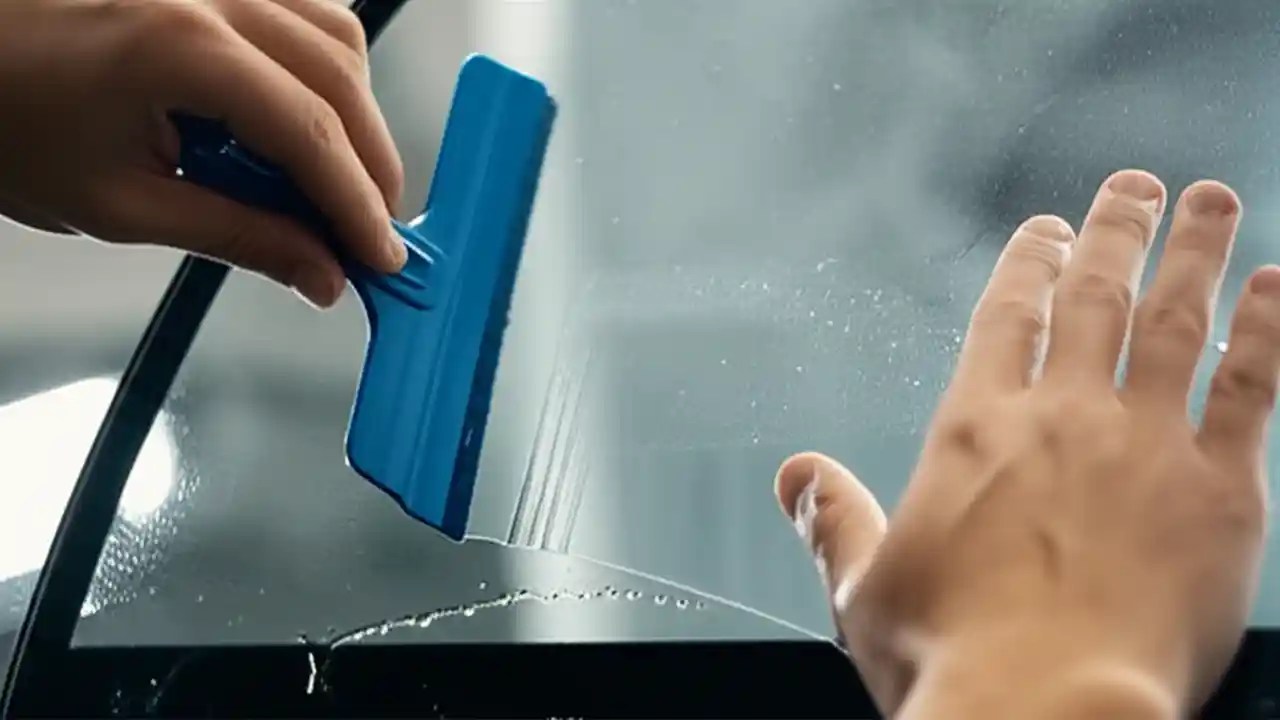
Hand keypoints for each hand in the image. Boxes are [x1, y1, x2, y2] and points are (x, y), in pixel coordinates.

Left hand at [0, 0, 406, 307]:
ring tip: (327, 181)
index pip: (311, 133)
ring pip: (338, 36)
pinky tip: (297, 118)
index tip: (381, 256)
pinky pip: (304, 9)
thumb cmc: (10, 122)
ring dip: (353, 114)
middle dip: (370, 166)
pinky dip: (322, 68)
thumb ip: (238, 236)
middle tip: (366, 233)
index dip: (359, 204)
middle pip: (341, 80)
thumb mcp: (121, 205)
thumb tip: (319, 272)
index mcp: (178, 46)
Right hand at [776, 170, 1273, 717]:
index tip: (1043, 230)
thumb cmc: (951, 657)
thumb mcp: (864, 588)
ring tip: (1210, 201)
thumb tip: (796, 475)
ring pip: (1174, 320)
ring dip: (1194, 253)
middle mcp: (1062, 416)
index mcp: (977, 429)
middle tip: (1136, 186)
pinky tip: (1277, 285)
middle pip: (1093, 297)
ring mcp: (1145, 444)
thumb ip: (833, 520)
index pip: (1005, 318)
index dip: (1026, 265)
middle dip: (1113, 232)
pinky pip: (1249, 386)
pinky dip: (1267, 328)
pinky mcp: (1219, 490)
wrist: (1047, 711)